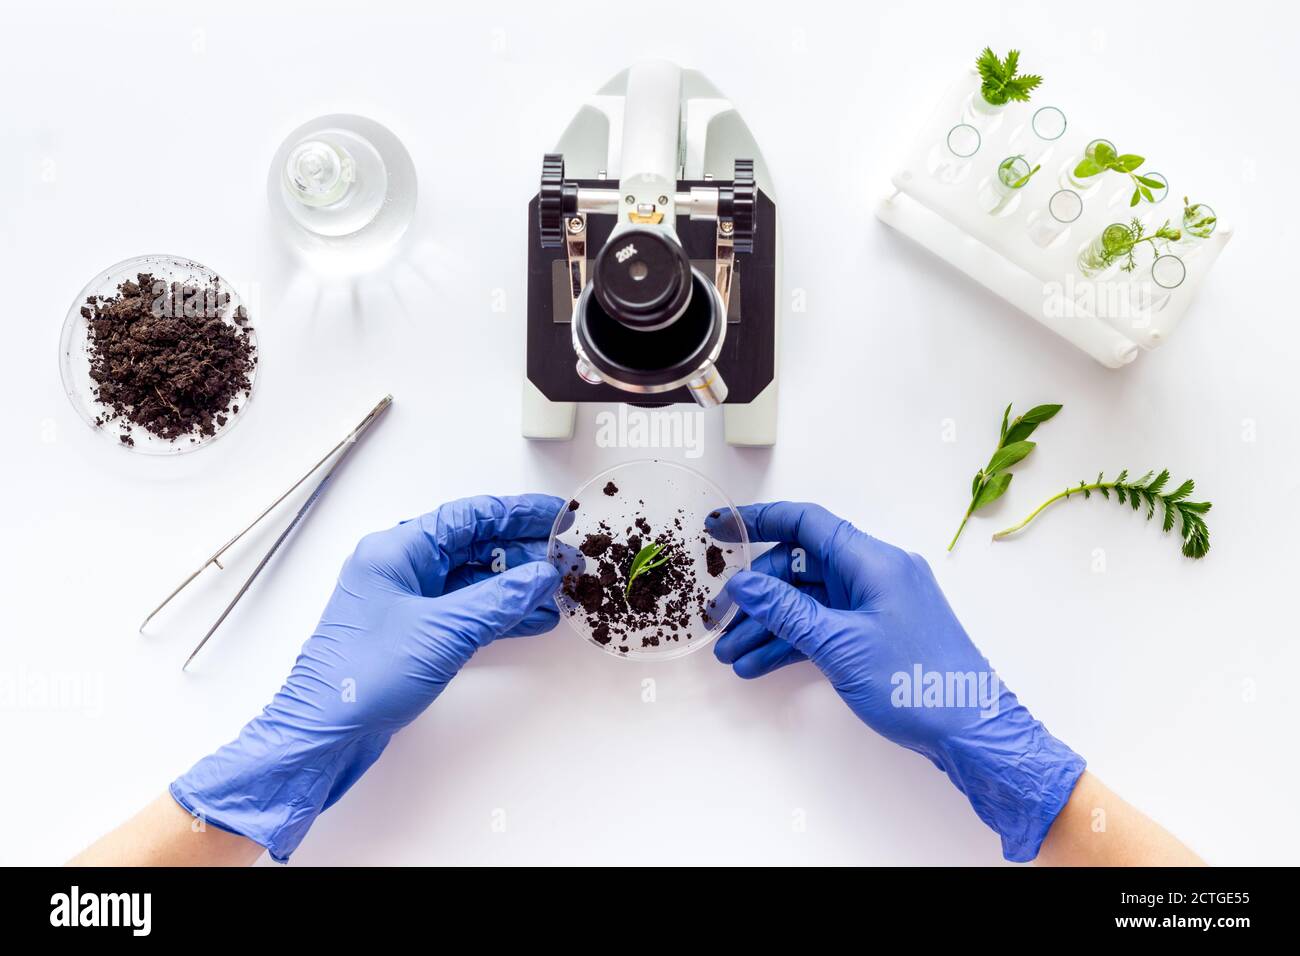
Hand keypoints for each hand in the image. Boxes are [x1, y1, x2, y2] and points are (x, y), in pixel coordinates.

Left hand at [171, 494, 562, 860]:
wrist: (325, 736)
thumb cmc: (360, 679)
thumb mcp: (443, 631)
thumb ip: (498, 600)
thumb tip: (541, 576)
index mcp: (396, 551)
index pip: (469, 516)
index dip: (517, 514)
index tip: (557, 516)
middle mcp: (401, 570)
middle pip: (474, 545)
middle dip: (524, 553)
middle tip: (567, 558)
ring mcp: (408, 603)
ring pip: (474, 581)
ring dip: (517, 586)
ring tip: (560, 589)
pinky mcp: (416, 634)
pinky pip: (467, 611)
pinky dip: (500, 613)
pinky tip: (533, 617)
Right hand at [715, 502, 1084, 861]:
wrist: (972, 733)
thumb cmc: (917, 682)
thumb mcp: (840, 645)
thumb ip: (787, 612)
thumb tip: (744, 584)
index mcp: (873, 561)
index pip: (806, 524)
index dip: (759, 521)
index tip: (718, 530)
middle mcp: (875, 575)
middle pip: (800, 568)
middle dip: (756, 595)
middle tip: (718, 622)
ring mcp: (876, 606)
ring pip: (807, 603)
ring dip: (767, 626)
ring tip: (731, 655)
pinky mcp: (875, 635)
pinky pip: (823, 628)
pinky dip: (792, 643)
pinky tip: (757, 665)